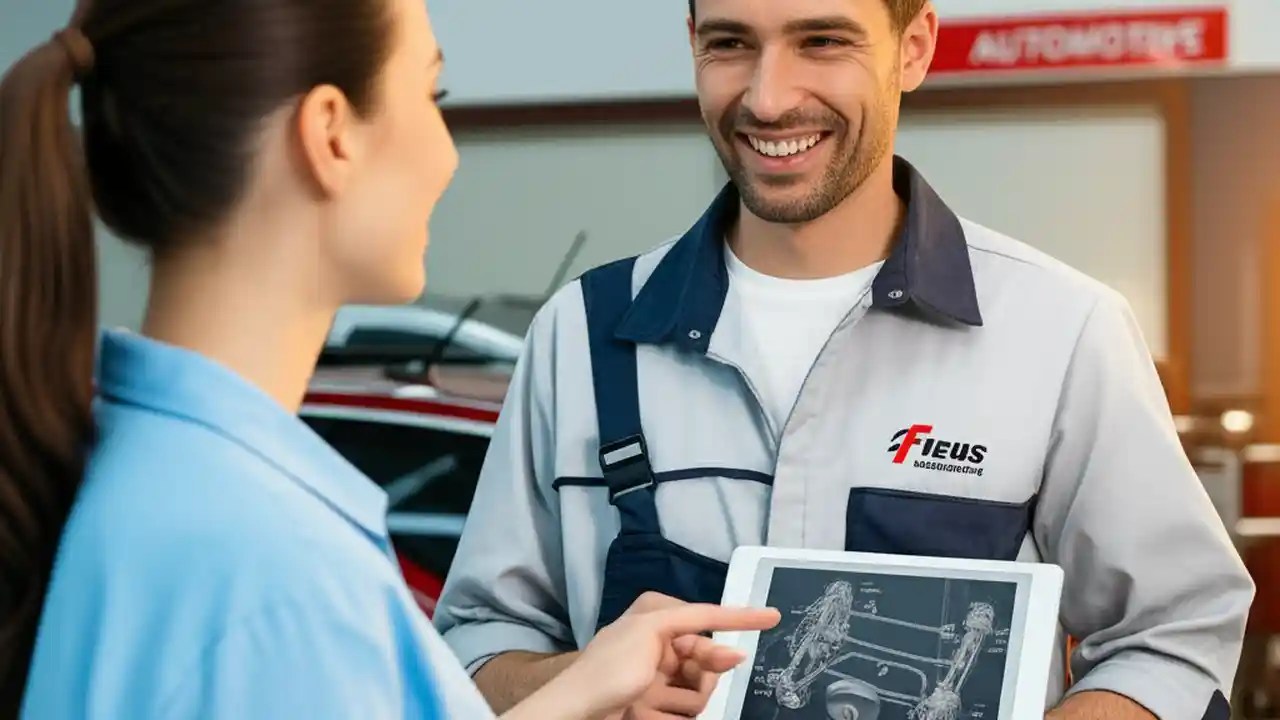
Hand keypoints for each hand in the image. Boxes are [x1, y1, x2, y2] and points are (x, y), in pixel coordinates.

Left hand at [533, 602, 779, 719]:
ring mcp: (652, 676)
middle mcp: (655, 642)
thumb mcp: (651, 633)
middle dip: (707, 673)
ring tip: (666, 707)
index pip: (706, 615)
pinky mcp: (649, 705)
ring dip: (692, 699)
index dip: (741, 617)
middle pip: (704, 657)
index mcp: (654, 616)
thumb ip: (697, 638)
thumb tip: (734, 650)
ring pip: (697, 687)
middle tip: (699, 689)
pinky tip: (658, 715)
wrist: (573, 713)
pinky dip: (676, 714)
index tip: (773, 617)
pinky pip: (681, 709)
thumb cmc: (609, 668)